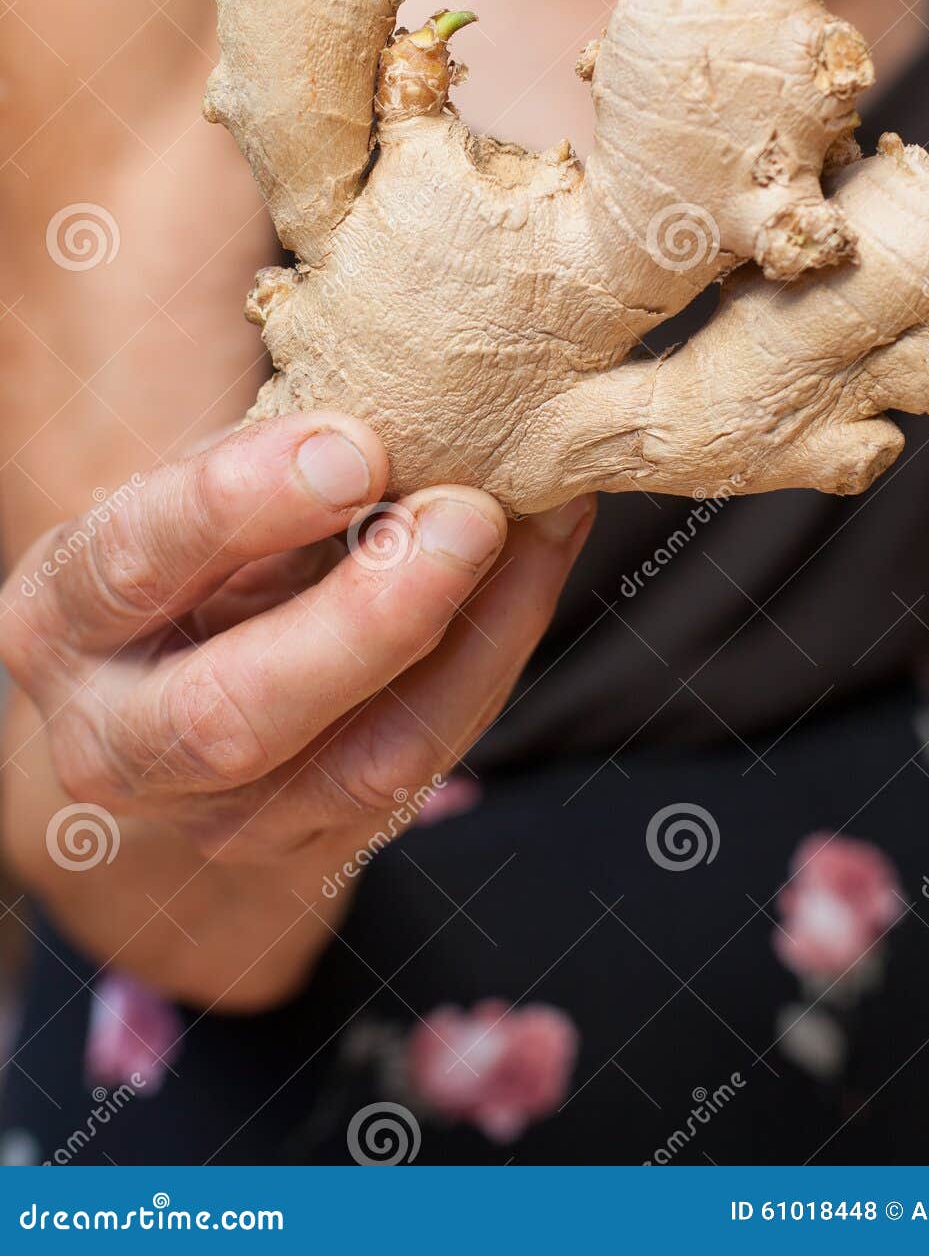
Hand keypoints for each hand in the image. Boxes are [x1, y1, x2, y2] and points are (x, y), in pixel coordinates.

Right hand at [0, 414, 592, 867]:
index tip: (354, 446)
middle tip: (467, 516)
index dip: (240, 505)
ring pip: (362, 762)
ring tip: (534, 525)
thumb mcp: (181, 499)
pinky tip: (539, 560)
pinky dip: (496, 656)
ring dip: (469, 639)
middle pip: (235, 713)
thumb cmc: (187, 561)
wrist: (171, 704)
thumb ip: (258, 467)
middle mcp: (118, 741)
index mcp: (62, 622)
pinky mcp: (316, 848)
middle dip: (367, 618)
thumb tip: (398, 409)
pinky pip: (426, 764)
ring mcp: (220, 817)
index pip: (133, 565)